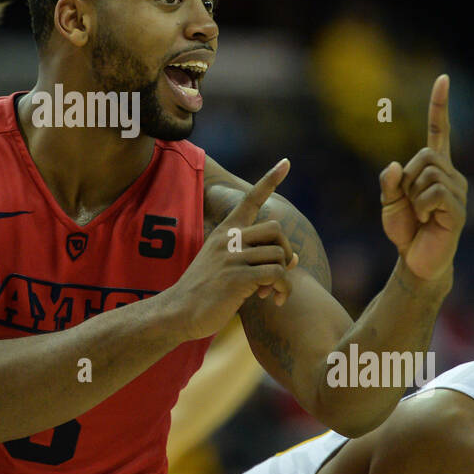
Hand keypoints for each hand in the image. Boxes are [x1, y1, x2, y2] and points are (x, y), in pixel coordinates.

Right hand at [167, 159, 298, 339]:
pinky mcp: (237, 277)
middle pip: (276, 230)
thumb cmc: (205, 291)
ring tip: (271, 293)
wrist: (179, 311)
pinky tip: (273, 300)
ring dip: (284, 278)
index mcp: (225, 232)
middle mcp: (228, 239)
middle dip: (285, 252)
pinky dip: (283, 288)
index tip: (286, 162)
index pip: (250, 199)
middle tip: (279, 273)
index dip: (270, 180)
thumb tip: (294, 258)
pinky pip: (277, 274)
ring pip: (279, 255)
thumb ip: (256, 257)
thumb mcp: (225, 265)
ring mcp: (232, 257)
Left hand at [379, 75, 466, 281]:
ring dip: (412, 196)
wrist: (416, 261)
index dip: (439, 106)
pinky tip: (425, 221)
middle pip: (424, 155)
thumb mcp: (389, 202)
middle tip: (409, 203)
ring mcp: (458, 192)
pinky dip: (420, 207)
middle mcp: (452, 176)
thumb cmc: (405, 230)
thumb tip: (395, 166)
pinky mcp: (458, 210)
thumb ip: (389, 182)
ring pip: (426, 174)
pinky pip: (433, 194)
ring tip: (418, 215)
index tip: (442, 78)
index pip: (439, 132)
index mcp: (435, 169)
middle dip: (407, 179)